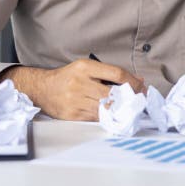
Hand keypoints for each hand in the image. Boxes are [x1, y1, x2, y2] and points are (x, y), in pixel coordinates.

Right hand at [0, 59, 145, 120]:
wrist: (42, 89)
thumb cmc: (68, 77)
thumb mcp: (87, 67)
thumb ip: (110, 73)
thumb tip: (137, 81)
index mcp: (85, 67)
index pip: (116, 74)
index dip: (132, 82)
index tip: (141, 87)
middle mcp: (79, 83)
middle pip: (112, 94)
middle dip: (128, 98)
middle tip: (138, 100)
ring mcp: (75, 100)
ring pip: (105, 108)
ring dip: (119, 109)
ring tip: (127, 108)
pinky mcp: (72, 115)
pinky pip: (95, 117)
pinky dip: (106, 116)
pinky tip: (112, 114)